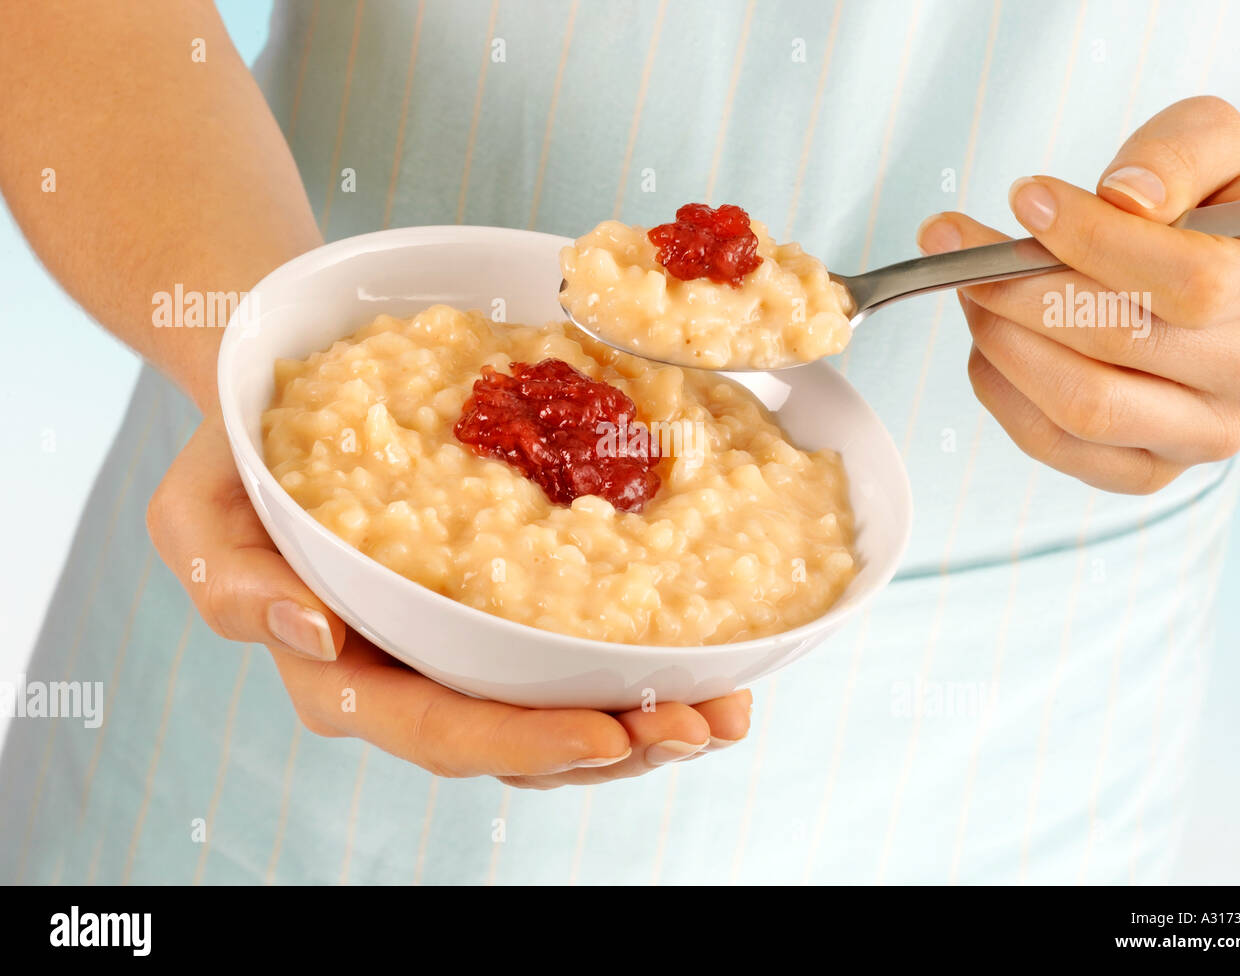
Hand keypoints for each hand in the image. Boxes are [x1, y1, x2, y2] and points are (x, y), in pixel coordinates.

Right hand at [147, 416, 751, 788]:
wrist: (283, 412)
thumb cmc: (238, 461)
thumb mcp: (194, 517)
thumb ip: (230, 584)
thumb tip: (318, 629)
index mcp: (342, 675)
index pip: (438, 729)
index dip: (525, 741)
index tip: (610, 733)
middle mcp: (411, 680)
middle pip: (520, 744)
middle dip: (615, 747)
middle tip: (702, 724)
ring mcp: (462, 654)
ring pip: (560, 720)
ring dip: (648, 726)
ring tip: (726, 710)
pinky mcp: (502, 616)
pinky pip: (573, 664)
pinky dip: (642, 674)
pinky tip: (709, 668)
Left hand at [918, 96, 1239, 492]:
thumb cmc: (1222, 224)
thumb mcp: (1223, 156)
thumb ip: (1182, 153)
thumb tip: (1124, 196)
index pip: (1189, 277)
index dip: (1092, 237)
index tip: (1024, 196)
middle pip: (1121, 343)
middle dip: (1019, 288)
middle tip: (961, 246)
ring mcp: (1202, 436)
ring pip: (1081, 404)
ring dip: (1003, 341)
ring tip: (973, 289)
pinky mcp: (1146, 473)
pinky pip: (1052, 444)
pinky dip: (1000, 390)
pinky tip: (990, 339)